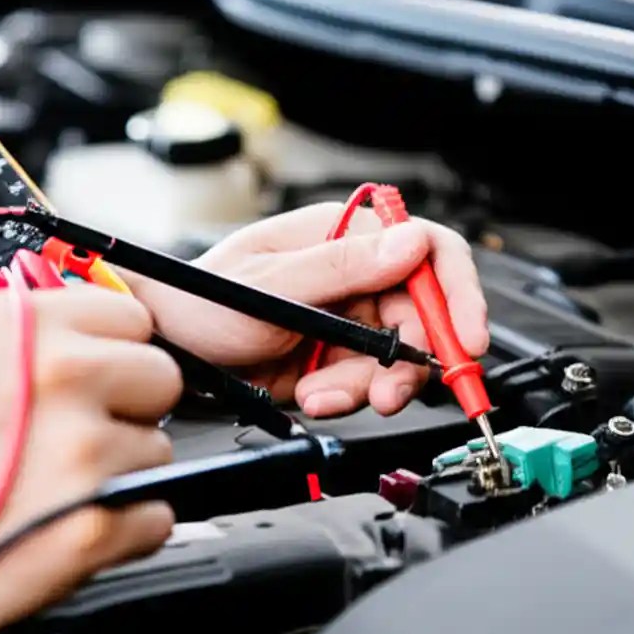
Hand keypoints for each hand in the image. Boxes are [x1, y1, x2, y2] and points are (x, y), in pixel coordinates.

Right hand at [0, 285, 181, 633]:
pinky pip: (154, 517)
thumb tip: (67, 325)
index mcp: (23, 326)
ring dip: (118, 475)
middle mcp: (59, 377)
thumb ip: (12, 331)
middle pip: (161, 379)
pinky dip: (121, 531)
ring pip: (157, 452)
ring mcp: (80, 452)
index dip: (115, 354)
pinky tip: (63, 528)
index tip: (100, 378)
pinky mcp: (94, 525)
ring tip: (50, 491)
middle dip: (127, 410)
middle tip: (77, 440)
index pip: (132, 319)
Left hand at [134, 202, 487, 417]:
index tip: (466, 336)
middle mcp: (353, 275)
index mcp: (344, 236)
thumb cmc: (202, 298)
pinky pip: (366, 384)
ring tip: (325, 393)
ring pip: (395, 359)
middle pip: (420, 317)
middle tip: (389, 390)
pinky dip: (346, 397)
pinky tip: (313, 393)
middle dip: (408, 359)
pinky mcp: (335, 360)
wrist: (167, 349)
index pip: (428, 251)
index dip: (457, 293)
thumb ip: (342, 266)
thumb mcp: (272, 284)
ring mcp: (346, 320)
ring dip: (368, 385)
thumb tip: (410, 243)